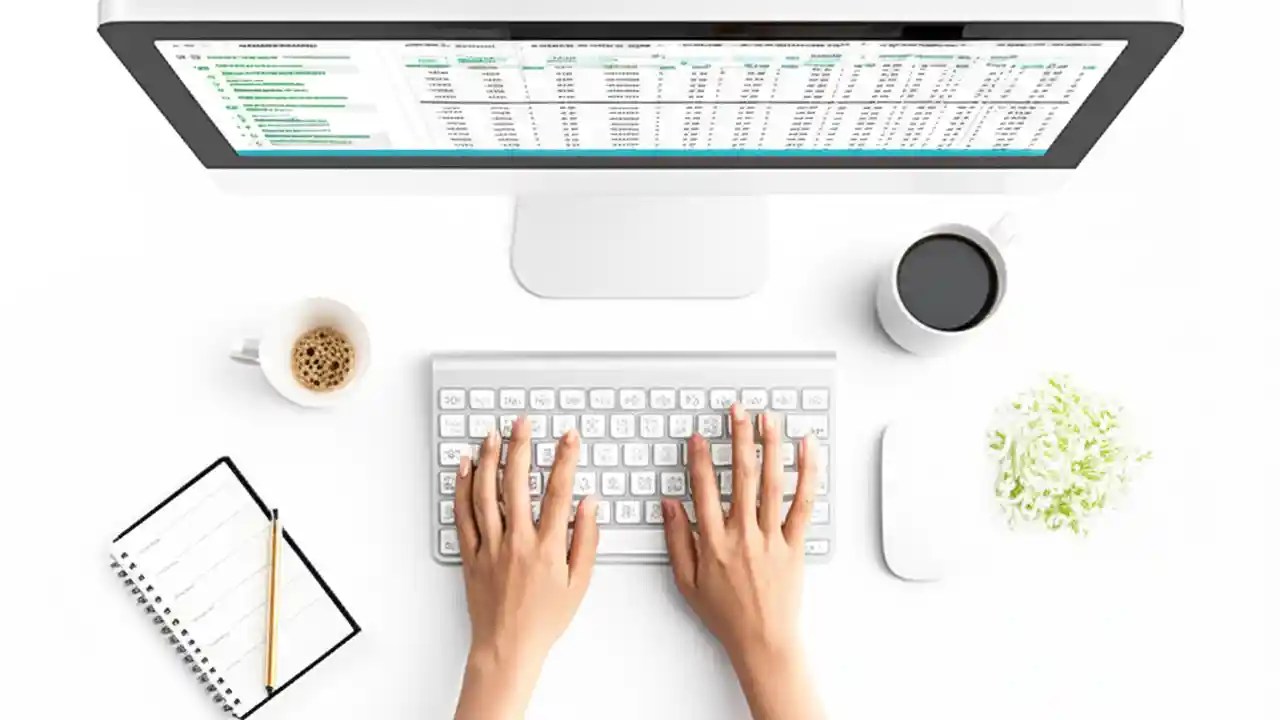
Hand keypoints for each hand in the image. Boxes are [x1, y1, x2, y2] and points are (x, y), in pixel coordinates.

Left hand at [454, 420, 598, 719]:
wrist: (507, 649)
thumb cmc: (544, 621)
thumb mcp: (579, 583)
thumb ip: (586, 540)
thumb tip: (589, 504)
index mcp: (548, 548)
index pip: (559, 492)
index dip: (565, 459)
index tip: (568, 437)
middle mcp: (517, 543)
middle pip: (518, 483)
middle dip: (522, 447)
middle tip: (524, 422)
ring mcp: (490, 547)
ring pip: (486, 493)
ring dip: (490, 459)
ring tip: (494, 435)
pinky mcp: (470, 555)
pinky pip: (463, 515)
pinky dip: (462, 488)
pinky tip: (466, 468)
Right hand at [662, 404, 823, 719]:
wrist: (763, 641)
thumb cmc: (725, 615)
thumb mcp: (686, 581)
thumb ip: (677, 539)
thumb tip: (669, 504)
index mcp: (714, 543)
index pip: (705, 489)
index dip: (701, 459)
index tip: (699, 437)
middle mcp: (744, 535)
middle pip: (742, 476)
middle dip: (739, 438)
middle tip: (737, 411)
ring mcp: (772, 538)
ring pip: (773, 483)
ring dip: (771, 446)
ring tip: (769, 419)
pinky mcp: (795, 545)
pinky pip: (804, 504)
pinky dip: (808, 474)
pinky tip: (807, 450)